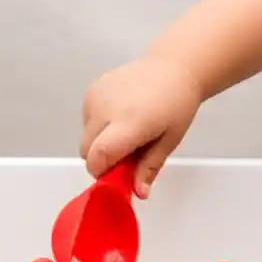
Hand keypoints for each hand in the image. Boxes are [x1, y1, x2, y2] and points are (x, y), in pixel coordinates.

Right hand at [80, 56, 202, 197]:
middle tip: (129, 156)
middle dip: (103, 160)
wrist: (172, 68)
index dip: (102, 173)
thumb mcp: (169, 140)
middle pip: (87, 151)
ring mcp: (95, 97)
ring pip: (85, 137)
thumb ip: (150, 167)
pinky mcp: (91, 91)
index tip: (117, 177)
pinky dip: (98, 127)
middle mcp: (106, 108)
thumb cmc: (176, 104)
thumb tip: (139, 192)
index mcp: (130, 122)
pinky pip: (86, 121)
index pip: (98, 156)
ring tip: (127, 132)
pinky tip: (120, 116)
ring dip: (100, 143)